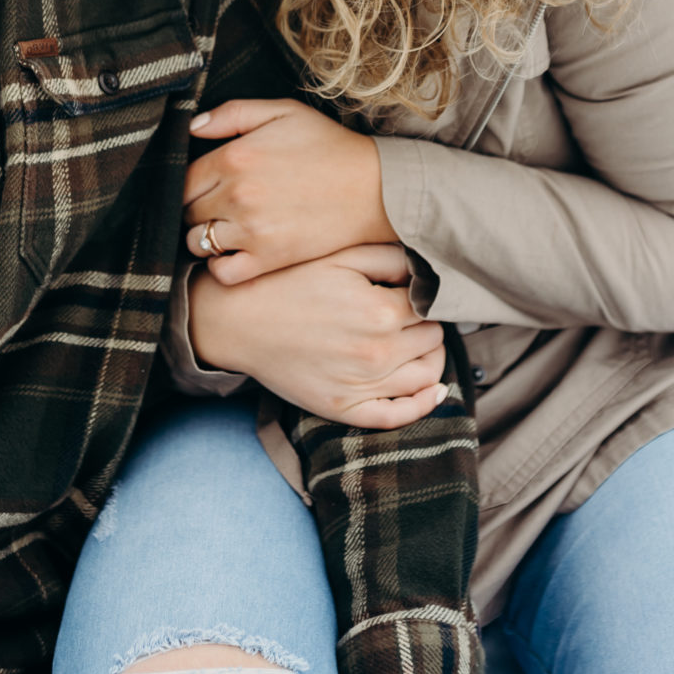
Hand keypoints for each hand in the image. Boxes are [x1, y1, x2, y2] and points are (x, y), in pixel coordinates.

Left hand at [185, 100, 392, 282]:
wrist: (374, 187)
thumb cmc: (329, 146)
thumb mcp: (282, 111)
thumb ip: (232, 113)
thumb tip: (191, 127)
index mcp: (235, 158)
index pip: (182, 180)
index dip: (191, 183)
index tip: (208, 184)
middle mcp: (237, 196)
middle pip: (187, 211)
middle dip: (197, 208)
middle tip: (220, 204)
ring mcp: (251, 231)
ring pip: (198, 242)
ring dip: (206, 236)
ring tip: (228, 228)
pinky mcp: (269, 259)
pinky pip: (222, 272)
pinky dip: (221, 265)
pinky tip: (237, 252)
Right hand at [188, 246, 448, 427]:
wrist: (240, 321)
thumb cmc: (289, 283)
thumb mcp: (341, 256)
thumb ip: (391, 258)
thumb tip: (431, 269)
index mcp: (379, 311)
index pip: (432, 307)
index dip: (429, 298)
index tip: (418, 294)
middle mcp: (376, 352)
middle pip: (433, 341)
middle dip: (429, 326)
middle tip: (415, 317)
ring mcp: (361, 386)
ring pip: (426, 377)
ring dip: (432, 359)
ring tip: (420, 345)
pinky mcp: (343, 408)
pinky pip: (398, 416)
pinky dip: (423, 405)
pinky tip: (433, 390)